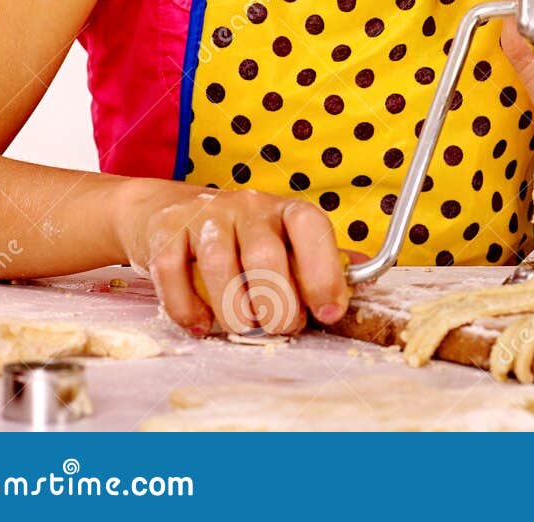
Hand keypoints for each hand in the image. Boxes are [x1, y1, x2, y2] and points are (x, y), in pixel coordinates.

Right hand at [114, 180, 348, 335]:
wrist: (165, 213)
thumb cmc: (239, 239)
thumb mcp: (283, 243)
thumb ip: (320, 262)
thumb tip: (368, 281)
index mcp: (286, 210)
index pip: (311, 228)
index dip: (324, 273)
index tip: (328, 313)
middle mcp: (248, 206)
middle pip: (265, 255)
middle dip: (276, 303)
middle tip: (280, 327)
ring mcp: (205, 216)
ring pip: (219, 266)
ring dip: (233, 310)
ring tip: (241, 327)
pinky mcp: (166, 231)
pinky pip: (174, 273)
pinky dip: (187, 309)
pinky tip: (201, 324)